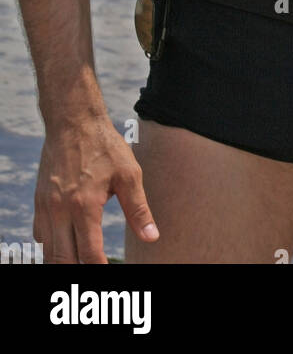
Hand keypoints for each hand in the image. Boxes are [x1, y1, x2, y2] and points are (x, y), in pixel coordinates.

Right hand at [34, 115, 158, 263]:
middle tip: (95, 269)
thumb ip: (138, 209)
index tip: (109, 272)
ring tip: (81, 260)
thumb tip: (152, 237)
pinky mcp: (39, 200)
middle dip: (78, 270)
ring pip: (48, 250)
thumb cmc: (104, 145)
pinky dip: (52, 244)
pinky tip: (67, 241)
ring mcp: (46, 206)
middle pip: (63, 259)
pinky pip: (41, 233)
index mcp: (84, 205)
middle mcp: (60, 210)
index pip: (89, 253)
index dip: (100, 269)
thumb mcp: (129, 173)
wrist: (73, 121)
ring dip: (63, 259)